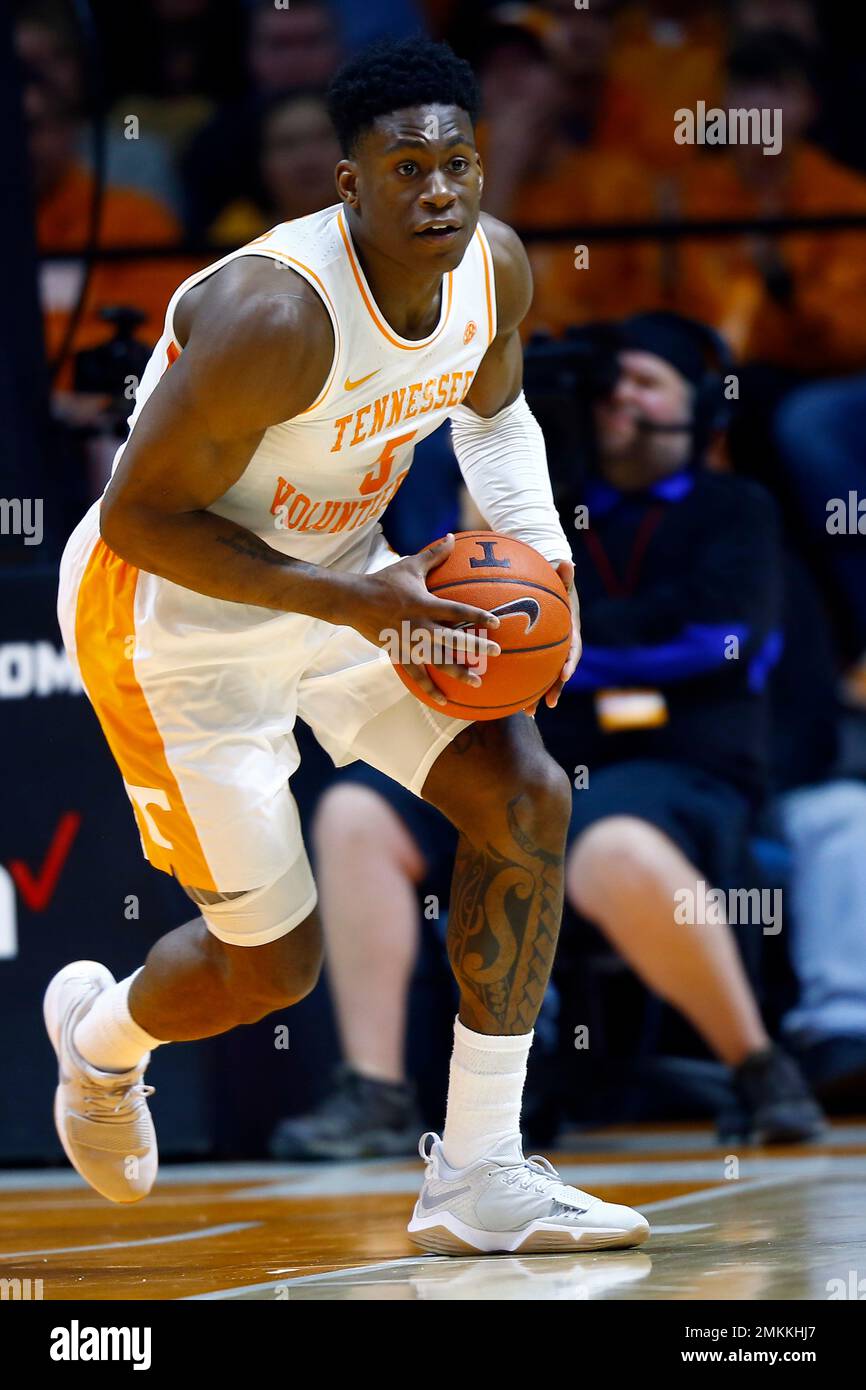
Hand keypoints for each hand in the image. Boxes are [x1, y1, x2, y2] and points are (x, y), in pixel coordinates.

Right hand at [349, 533, 500, 706]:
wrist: (353, 601)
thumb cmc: (384, 581)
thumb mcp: (409, 566)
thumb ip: (433, 555)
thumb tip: (451, 537)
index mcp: (425, 604)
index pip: (457, 611)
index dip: (477, 616)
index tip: (496, 623)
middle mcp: (420, 625)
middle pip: (452, 639)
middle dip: (475, 647)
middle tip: (496, 653)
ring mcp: (410, 642)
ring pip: (437, 661)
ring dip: (458, 672)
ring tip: (477, 682)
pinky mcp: (400, 654)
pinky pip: (417, 675)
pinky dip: (430, 687)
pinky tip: (445, 699)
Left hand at [524, 558, 581, 715]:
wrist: (552, 593)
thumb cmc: (555, 585)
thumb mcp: (559, 578)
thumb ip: (563, 574)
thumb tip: (567, 562)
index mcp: (570, 631)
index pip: (573, 649)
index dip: (569, 662)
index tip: (564, 674)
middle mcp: (561, 646)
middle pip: (558, 671)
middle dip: (553, 689)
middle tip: (547, 704)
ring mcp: (549, 653)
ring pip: (543, 676)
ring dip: (536, 694)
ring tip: (527, 712)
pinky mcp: (534, 655)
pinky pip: (526, 670)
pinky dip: (517, 683)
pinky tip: (502, 696)